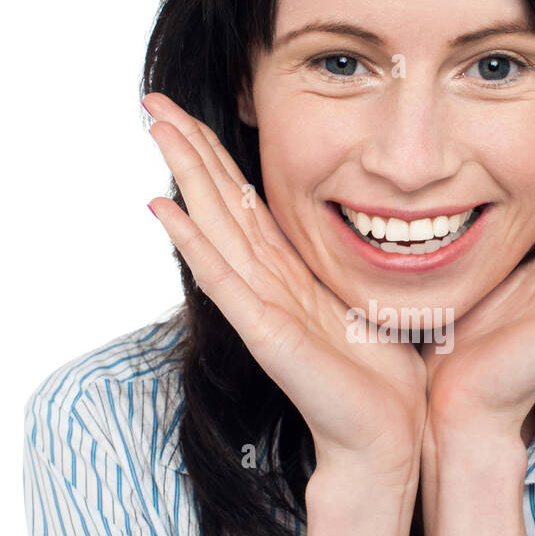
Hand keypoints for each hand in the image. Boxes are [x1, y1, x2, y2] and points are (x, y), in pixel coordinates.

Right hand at [142, 93, 426, 489]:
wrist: (384, 438)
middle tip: (151, 97)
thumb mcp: (365, 303)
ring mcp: (260, 307)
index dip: (217, 156)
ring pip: (214, 227)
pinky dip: (193, 243)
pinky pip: (224, 279)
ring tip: (155, 127)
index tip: (189, 111)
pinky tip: (165, 208)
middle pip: (220, 202)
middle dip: (188, 147)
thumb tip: (380, 228)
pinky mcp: (267, 333)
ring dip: (184, 175)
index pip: (244, 202)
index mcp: (289, 274)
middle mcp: (265, 283)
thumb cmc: (381, 380)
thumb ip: (349, 267)